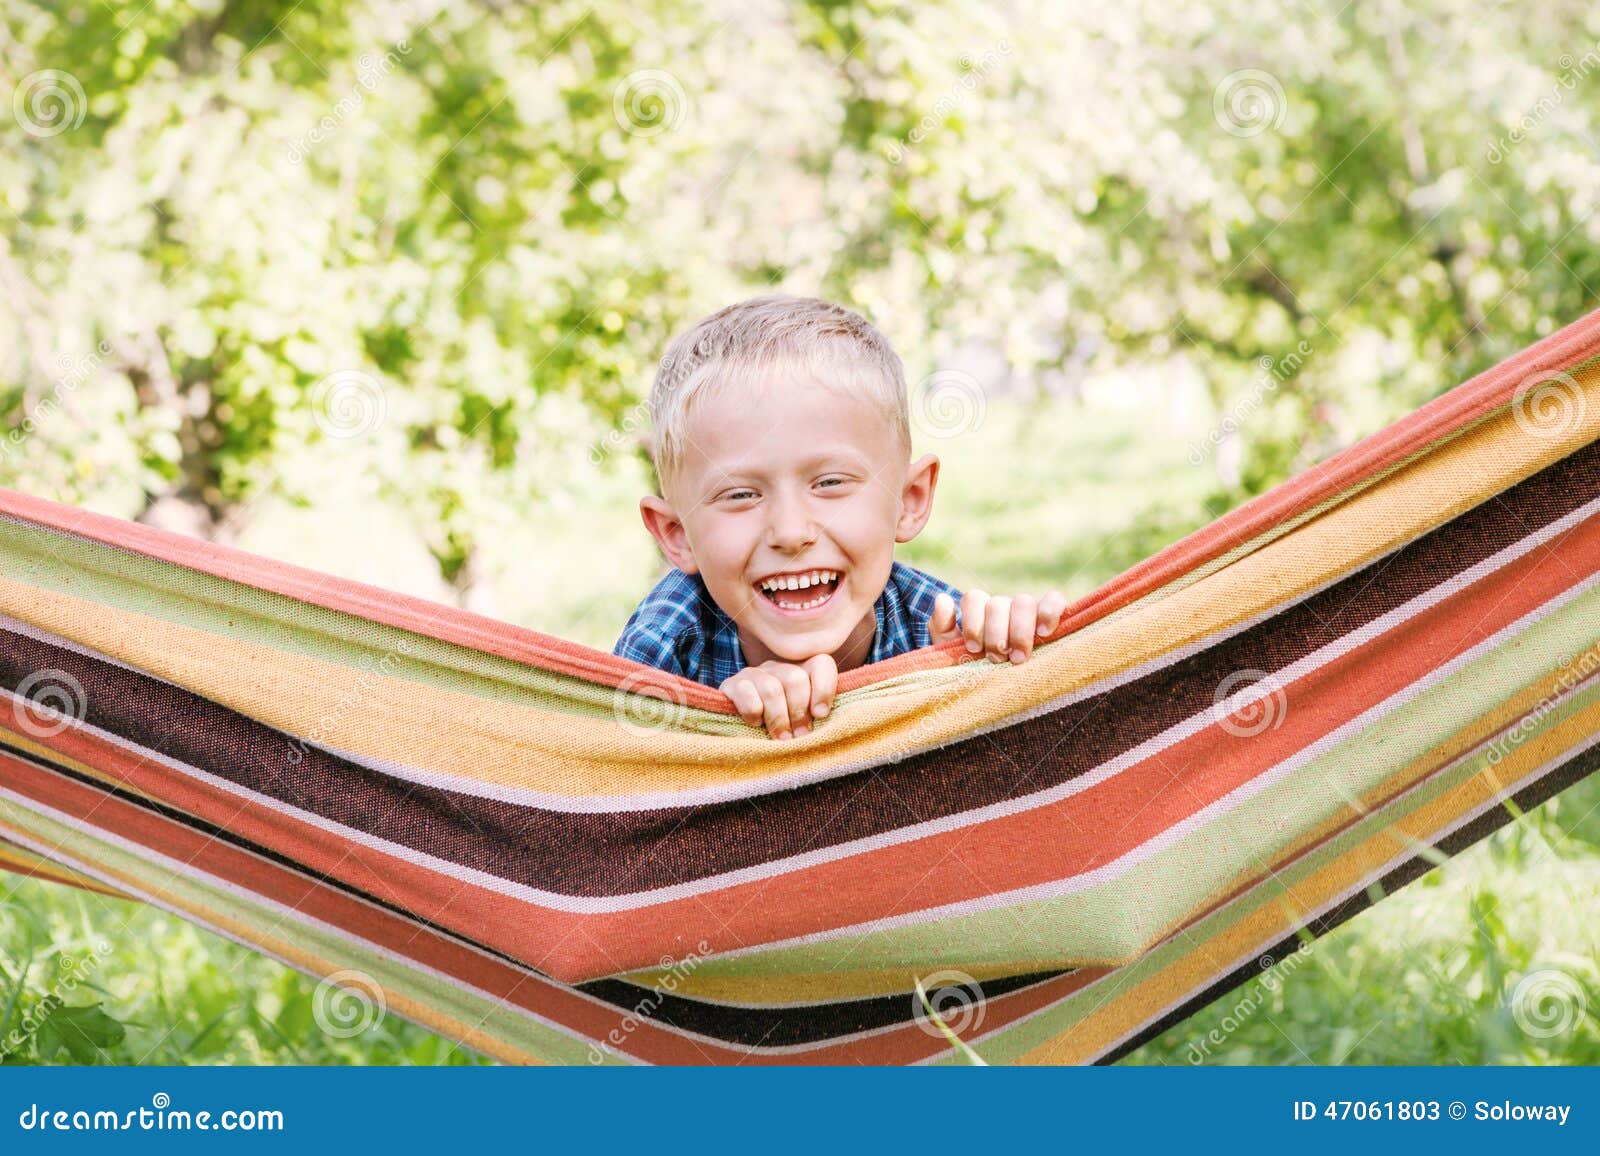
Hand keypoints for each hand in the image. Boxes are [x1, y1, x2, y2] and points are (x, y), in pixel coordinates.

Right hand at [719, 654, 837, 739]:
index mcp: (801, 672)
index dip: (824, 689)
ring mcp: (754, 674)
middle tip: (798, 736)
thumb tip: (823, 718)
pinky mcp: (731, 685)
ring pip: (772, 688)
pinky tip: (755, 724)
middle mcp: (777, 668)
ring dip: (778, 718)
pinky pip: (746, 694)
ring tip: (780, 738)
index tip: (820, 715)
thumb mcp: (801, 723)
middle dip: (798, 712)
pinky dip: (753, 713)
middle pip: (795, 678)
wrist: (735, 733)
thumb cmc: (780, 729)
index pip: (821, 664)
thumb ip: (815, 717)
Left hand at [929, 589, 1067, 663]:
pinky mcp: (1052, 616)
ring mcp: (1028, 609)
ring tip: (1018, 658)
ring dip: (1020, 631)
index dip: (973, 623)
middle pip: (998, 603)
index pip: (974, 598)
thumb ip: (942, 628)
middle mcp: (1003, 606)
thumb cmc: (975, 669)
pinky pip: (1054, 600)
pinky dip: (1049, 612)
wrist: (1001, 692)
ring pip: (1024, 602)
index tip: (974, 649)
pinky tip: (1044, 633)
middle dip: (995, 634)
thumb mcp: (953, 653)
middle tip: (997, 659)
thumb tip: (943, 599)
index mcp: (979, 610)